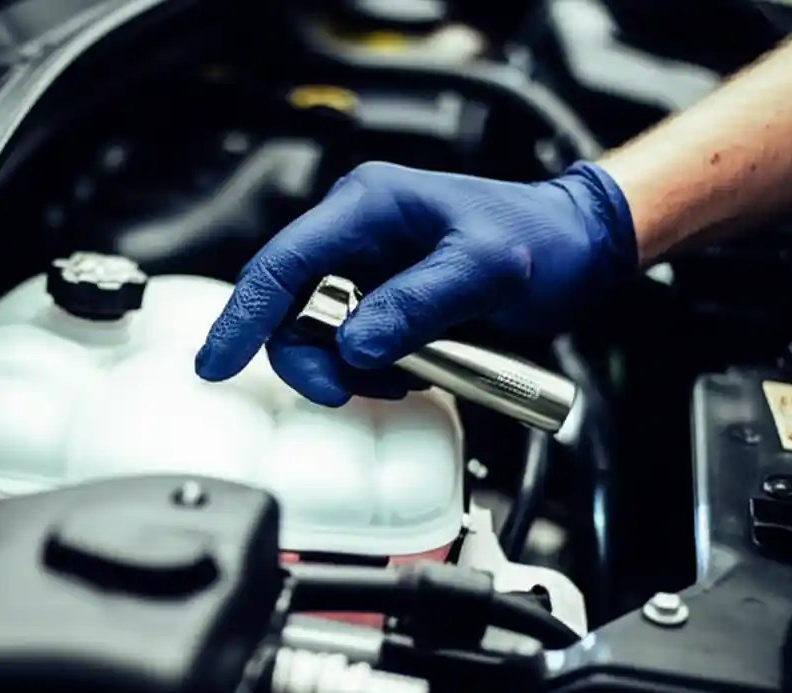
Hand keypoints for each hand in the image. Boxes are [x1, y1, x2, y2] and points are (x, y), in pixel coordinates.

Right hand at [194, 161, 637, 405]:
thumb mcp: (483, 269)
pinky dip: (367, 366)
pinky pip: (349, 339)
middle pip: (289, 305)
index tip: (217, 363)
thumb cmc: (538, 237)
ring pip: (316, 330)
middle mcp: (355, 230)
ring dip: (345, 366)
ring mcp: (365, 263)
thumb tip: (353, 345)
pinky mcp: (380, 293)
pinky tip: (408, 368)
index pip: (282, 263)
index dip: (243, 316)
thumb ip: (416, 305)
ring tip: (402, 374)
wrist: (574, 246)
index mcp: (367, 204)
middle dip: (308, 357)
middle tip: (344, 389)